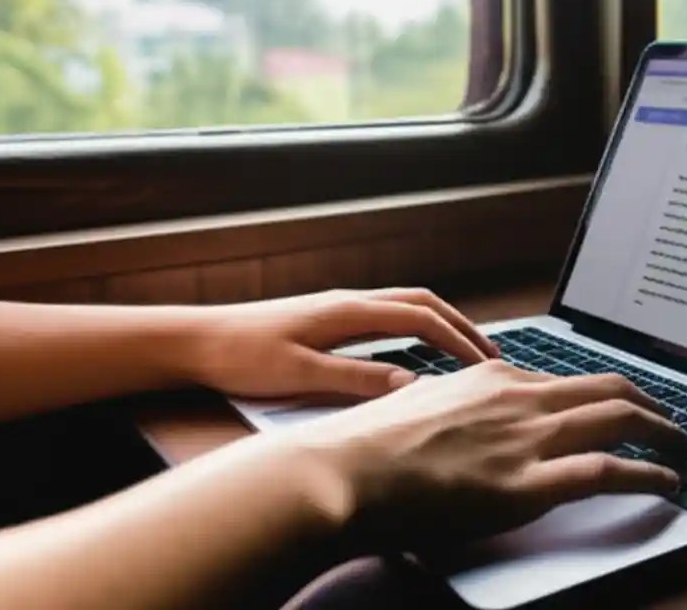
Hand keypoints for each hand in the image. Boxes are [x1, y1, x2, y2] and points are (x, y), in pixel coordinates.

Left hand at [186, 288, 498, 399]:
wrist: (195, 341)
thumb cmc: (241, 357)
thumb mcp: (300, 375)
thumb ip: (357, 379)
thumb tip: (412, 386)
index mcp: (348, 311)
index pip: (420, 318)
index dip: (458, 340)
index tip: (485, 365)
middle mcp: (348, 301)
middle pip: (421, 302)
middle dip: (461, 325)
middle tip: (490, 355)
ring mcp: (338, 307)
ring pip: (405, 304)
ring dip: (440, 322)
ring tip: (464, 350)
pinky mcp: (326, 319)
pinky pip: (386, 314)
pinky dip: (416, 326)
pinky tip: (415, 351)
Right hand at [285, 361, 686, 549]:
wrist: (344, 471)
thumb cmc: (369, 446)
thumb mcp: (420, 404)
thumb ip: (454, 405)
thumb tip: (462, 413)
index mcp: (493, 379)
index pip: (568, 382)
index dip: (603, 397)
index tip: (620, 409)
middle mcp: (520, 399)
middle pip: (609, 388)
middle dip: (651, 404)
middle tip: (669, 421)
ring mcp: (527, 439)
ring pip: (621, 419)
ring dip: (663, 433)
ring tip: (682, 448)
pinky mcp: (527, 485)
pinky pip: (608, 472)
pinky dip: (649, 474)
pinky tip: (667, 482)